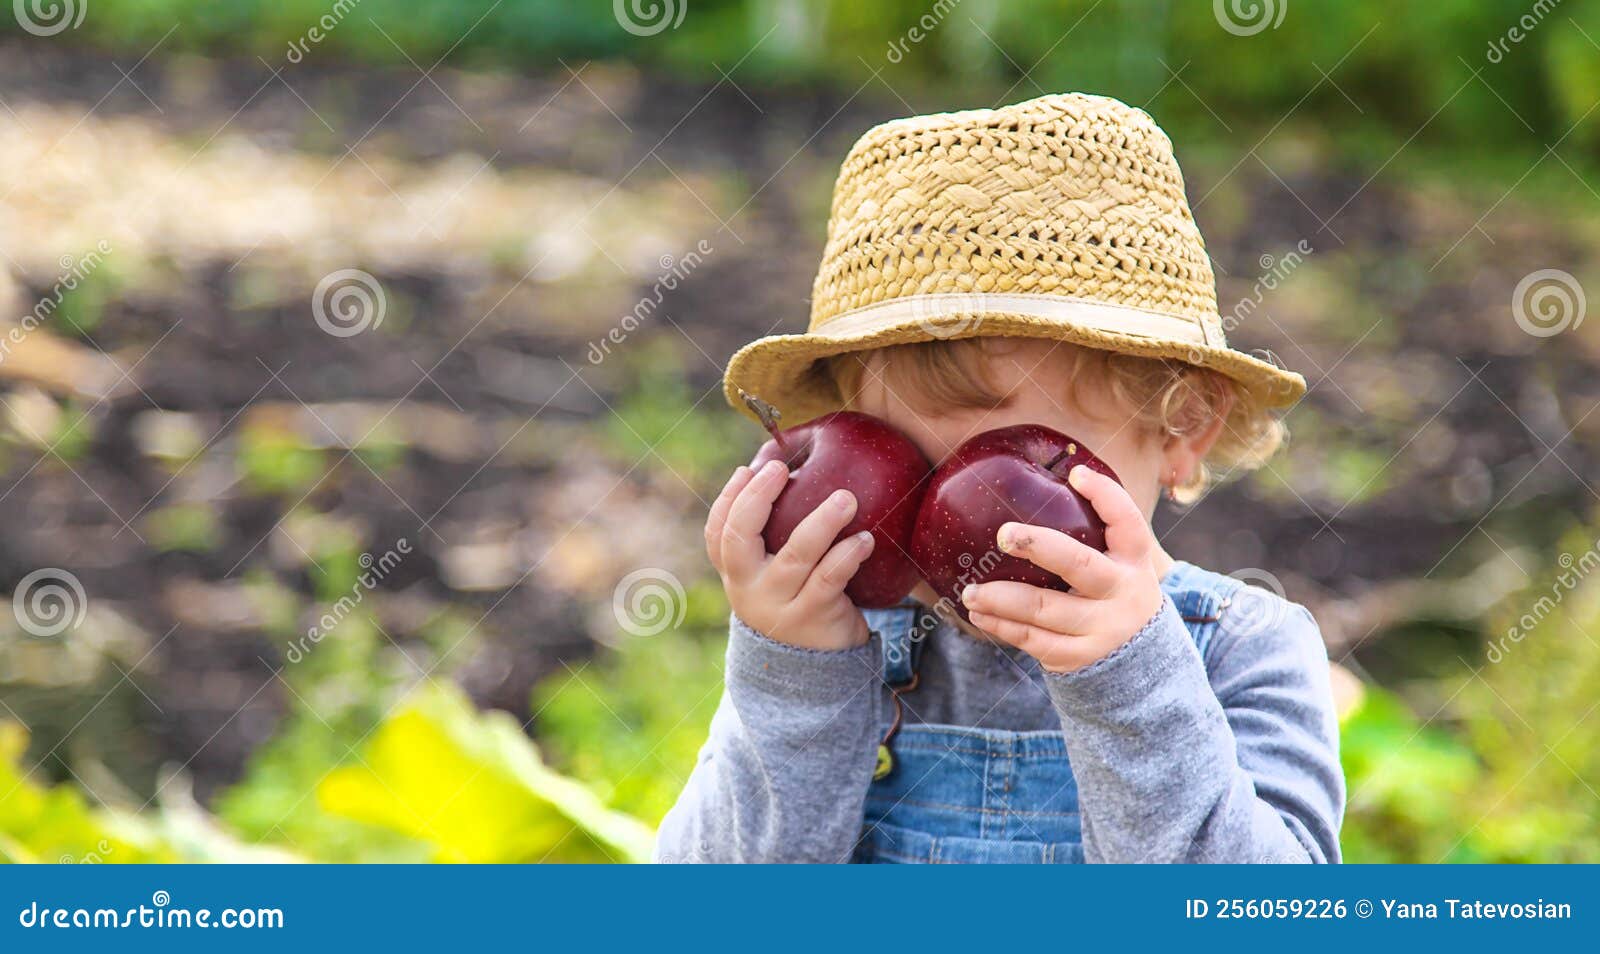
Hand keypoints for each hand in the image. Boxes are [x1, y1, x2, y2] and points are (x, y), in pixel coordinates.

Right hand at [705, 460, 873, 650]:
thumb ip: (775, 537)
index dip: (728, 498)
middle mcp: (749, 588)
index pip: (717, 533)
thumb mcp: (775, 576)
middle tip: (779, 469)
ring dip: (822, 523)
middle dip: (756, 499)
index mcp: (737, 573)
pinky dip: (848, 556)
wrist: (813, 672)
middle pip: (739, 538)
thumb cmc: (798, 601)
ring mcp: (779, 605)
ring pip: (796, 557)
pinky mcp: (813, 618)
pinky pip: (830, 580)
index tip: (749, 468)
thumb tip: (791, 466)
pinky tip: (864, 539)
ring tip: (846, 499)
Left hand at [960, 465, 1163, 672]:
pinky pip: (1033, 641)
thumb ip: (1090, 528)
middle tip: (1003, 535)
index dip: (1105, 495)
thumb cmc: (1112, 589)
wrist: (1141, 656)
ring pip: (1044, 610)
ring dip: (1001, 598)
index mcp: (1134, 559)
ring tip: (970, 591)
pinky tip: (979, 614)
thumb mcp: (1118, 559)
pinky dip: (1001, 627)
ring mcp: (1102, 627)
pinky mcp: (1079, 655)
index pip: (1127, 520)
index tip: (1076, 474)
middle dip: (1039, 546)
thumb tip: (1041, 479)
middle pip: (1080, 565)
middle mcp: (1122, 592)